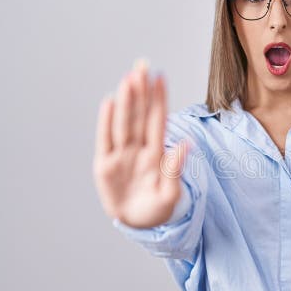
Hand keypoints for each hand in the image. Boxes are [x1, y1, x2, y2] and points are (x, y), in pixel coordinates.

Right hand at [93, 60, 189, 227]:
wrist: (138, 224)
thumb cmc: (158, 208)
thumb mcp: (171, 195)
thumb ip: (175, 170)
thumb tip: (186, 144)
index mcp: (157, 153)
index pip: (158, 120)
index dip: (159, 99)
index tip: (160, 77)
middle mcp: (139, 149)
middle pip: (139, 115)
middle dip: (141, 91)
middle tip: (142, 66)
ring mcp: (121, 155)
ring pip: (124, 123)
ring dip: (126, 101)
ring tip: (129, 78)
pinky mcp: (104, 165)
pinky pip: (105, 139)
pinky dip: (106, 121)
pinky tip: (109, 101)